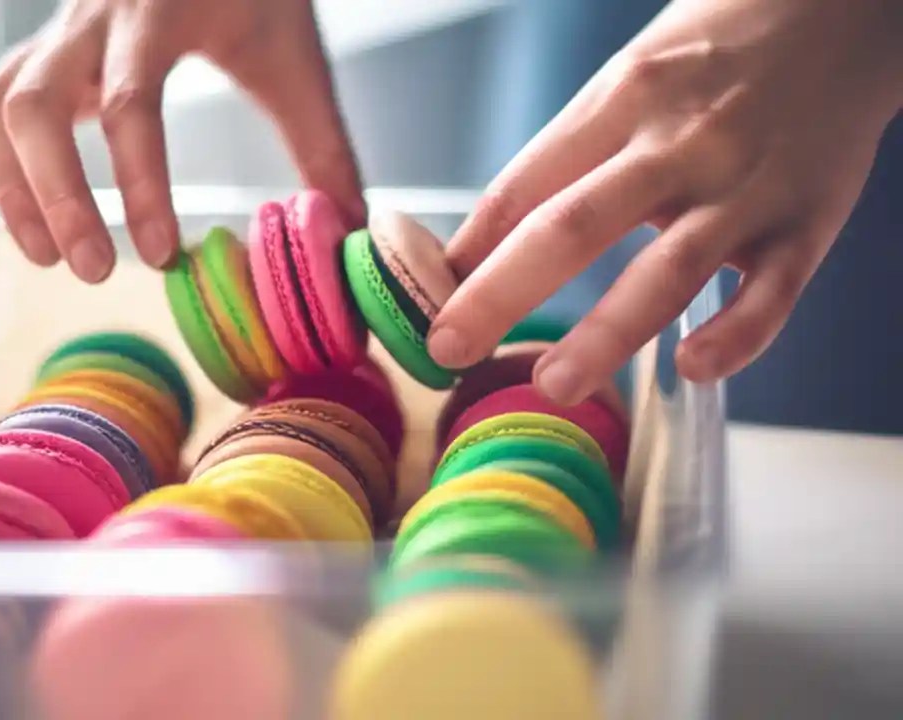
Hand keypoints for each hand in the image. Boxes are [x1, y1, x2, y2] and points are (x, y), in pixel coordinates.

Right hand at [0, 0, 364, 281]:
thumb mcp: (293, 57)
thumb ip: (322, 145)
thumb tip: (345, 230)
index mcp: (157, 13)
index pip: (130, 103)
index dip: (140, 186)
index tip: (161, 256)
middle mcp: (91, 19)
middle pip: (33, 107)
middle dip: (56, 198)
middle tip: (93, 272)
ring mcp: (57, 33)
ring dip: (14, 188)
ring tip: (46, 257)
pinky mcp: (42, 50)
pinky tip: (4, 203)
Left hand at [428, 0, 902, 403]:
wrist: (841, 10)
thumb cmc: (711, 54)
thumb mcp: (626, 81)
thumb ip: (563, 161)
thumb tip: (474, 249)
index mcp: (619, 102)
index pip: (523, 188)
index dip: (465, 254)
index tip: (423, 307)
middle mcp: (676, 145)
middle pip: (572, 228)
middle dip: (500, 295)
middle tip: (449, 351)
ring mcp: (743, 187)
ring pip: (667, 271)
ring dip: (605, 335)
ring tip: (552, 385)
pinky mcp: (807, 223)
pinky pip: (773, 293)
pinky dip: (736, 338)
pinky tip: (692, 367)